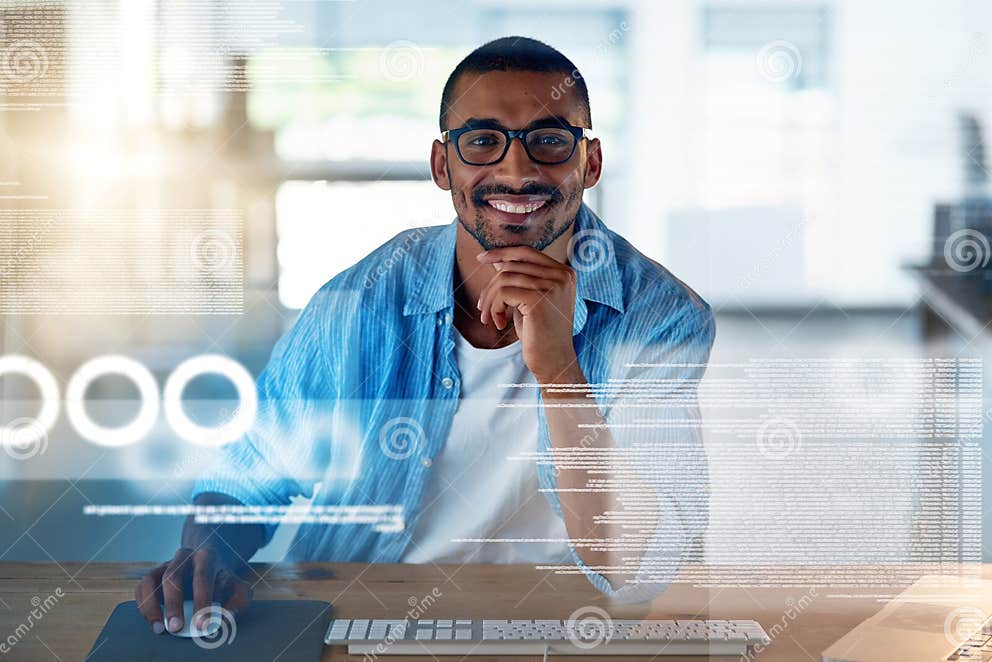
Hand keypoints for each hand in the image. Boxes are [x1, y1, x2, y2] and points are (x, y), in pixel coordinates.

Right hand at [135, 545, 251, 633]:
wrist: (210, 561)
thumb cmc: (224, 580)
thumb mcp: (237, 587)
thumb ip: (238, 602)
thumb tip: (227, 618)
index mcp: (207, 556)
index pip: (202, 578)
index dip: (202, 602)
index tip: (202, 625)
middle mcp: (184, 557)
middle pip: (172, 577)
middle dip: (173, 604)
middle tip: (176, 628)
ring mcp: (166, 564)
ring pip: (151, 580)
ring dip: (151, 606)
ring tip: (159, 629)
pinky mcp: (153, 575)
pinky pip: (142, 588)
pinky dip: (143, 606)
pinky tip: (153, 622)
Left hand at [476, 246, 578, 381]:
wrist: (554, 362)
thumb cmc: (541, 333)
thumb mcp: (529, 301)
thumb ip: (519, 279)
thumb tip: (497, 260)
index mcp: (564, 273)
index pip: (526, 252)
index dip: (501, 252)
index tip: (481, 258)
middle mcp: (561, 275)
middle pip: (511, 266)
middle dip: (490, 287)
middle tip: (483, 308)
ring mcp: (552, 286)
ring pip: (503, 279)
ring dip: (489, 300)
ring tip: (490, 318)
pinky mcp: (539, 300)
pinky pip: (502, 293)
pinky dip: (493, 308)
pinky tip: (498, 323)